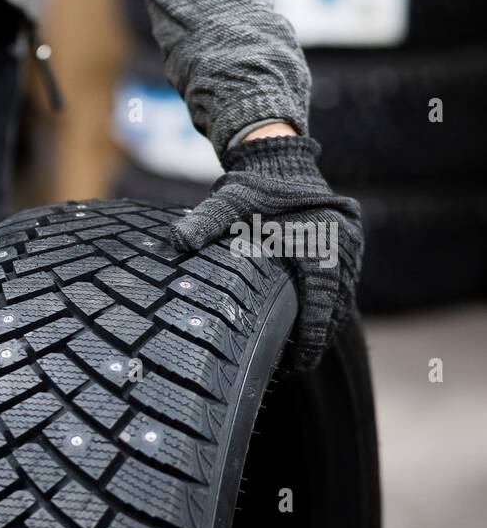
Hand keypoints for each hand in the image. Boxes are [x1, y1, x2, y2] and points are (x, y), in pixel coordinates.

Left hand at [170, 135, 362, 372]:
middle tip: (296, 367)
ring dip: (327, 326)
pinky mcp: (348, 246)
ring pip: (344, 299)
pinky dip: (331, 307)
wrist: (279, 160)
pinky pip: (344, 285)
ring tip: (301, 355)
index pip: (322, 299)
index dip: (313, 335)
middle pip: (338, 306)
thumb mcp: (227, 204)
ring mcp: (349, 246)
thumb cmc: (253, 188)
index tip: (301, 362)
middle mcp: (342, 245)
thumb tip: (177, 241)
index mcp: (318, 239)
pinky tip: (310, 327)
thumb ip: (204, 224)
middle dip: (320, 338)